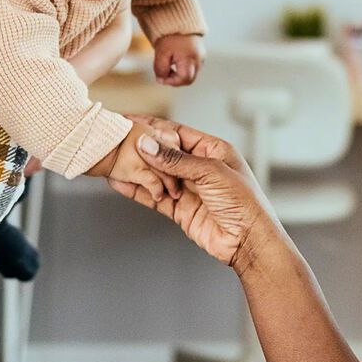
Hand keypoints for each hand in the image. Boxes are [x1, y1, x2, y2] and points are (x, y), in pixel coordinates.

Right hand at [108, 123, 277, 270]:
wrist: (248, 241)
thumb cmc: (244, 203)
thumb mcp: (211, 172)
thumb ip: (176, 160)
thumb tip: (148, 144)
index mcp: (213, 150)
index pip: (177, 133)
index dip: (154, 127)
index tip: (131, 120)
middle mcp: (200, 168)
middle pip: (165, 154)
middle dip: (142, 148)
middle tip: (117, 140)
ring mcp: (189, 189)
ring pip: (157, 175)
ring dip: (137, 170)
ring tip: (113, 161)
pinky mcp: (181, 209)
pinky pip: (155, 196)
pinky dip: (138, 191)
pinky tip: (122, 184)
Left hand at [153, 33, 204, 86]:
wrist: (178, 18)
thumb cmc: (169, 35)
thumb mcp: (161, 53)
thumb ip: (161, 69)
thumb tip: (161, 80)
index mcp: (190, 58)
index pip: (184, 79)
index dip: (171, 82)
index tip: (161, 77)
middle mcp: (199, 59)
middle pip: (189, 79)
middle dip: (176, 80)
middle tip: (164, 73)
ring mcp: (202, 56)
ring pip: (191, 74)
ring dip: (180, 74)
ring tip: (169, 64)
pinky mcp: (201, 54)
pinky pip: (193, 67)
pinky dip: (184, 68)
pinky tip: (175, 60)